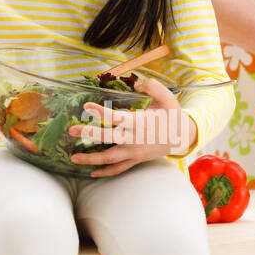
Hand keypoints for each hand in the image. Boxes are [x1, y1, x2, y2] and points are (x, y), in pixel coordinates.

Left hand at [69, 76, 197, 177]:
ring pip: (110, 159)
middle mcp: (134, 139)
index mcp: (139, 122)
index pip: (116, 118)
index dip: (101, 113)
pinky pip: (118, 168)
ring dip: (91, 159)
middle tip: (71, 130)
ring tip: (73, 158)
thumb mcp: (166, 97)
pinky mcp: (135, 160)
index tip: (86, 107)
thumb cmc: (172, 114)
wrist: (183, 136)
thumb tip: (137, 82)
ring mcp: (134, 152)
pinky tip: (91, 172)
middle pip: (108, 138)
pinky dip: (105, 172)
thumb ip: (153, 86)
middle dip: (89, 135)